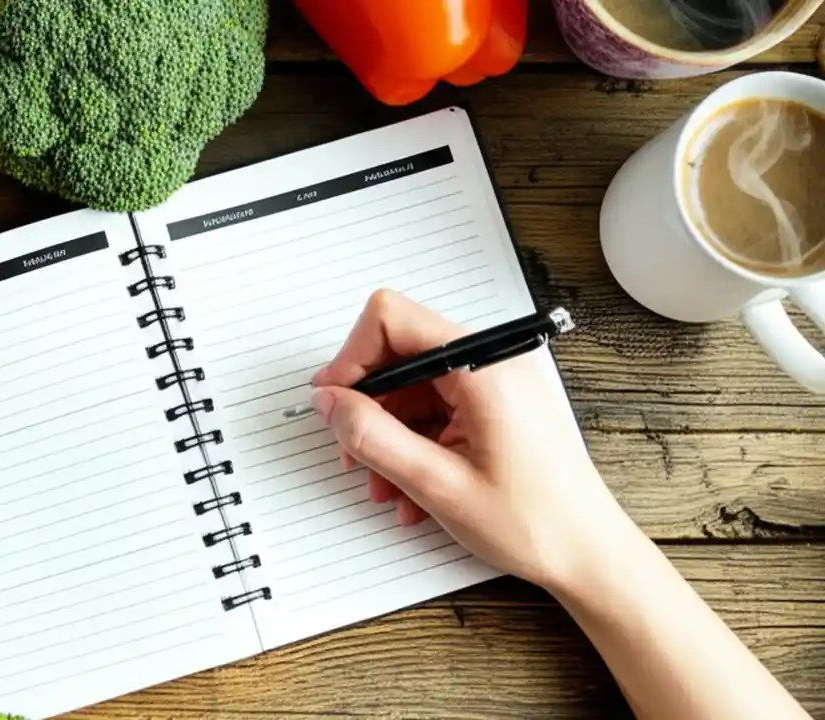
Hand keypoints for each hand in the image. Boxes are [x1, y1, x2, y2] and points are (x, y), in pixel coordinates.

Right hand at [310, 290, 639, 591]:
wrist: (590, 556)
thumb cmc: (536, 524)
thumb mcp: (436, 484)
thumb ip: (373, 437)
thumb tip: (330, 404)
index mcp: (484, 369)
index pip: (392, 320)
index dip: (352, 359)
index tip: (336, 402)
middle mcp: (493, 364)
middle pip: (399, 354)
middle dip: (368, 406)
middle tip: (354, 454)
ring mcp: (496, 386)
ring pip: (412, 388)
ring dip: (388, 435)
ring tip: (386, 485)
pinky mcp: (496, 408)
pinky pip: (435, 410)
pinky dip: (413, 444)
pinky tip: (412, 489)